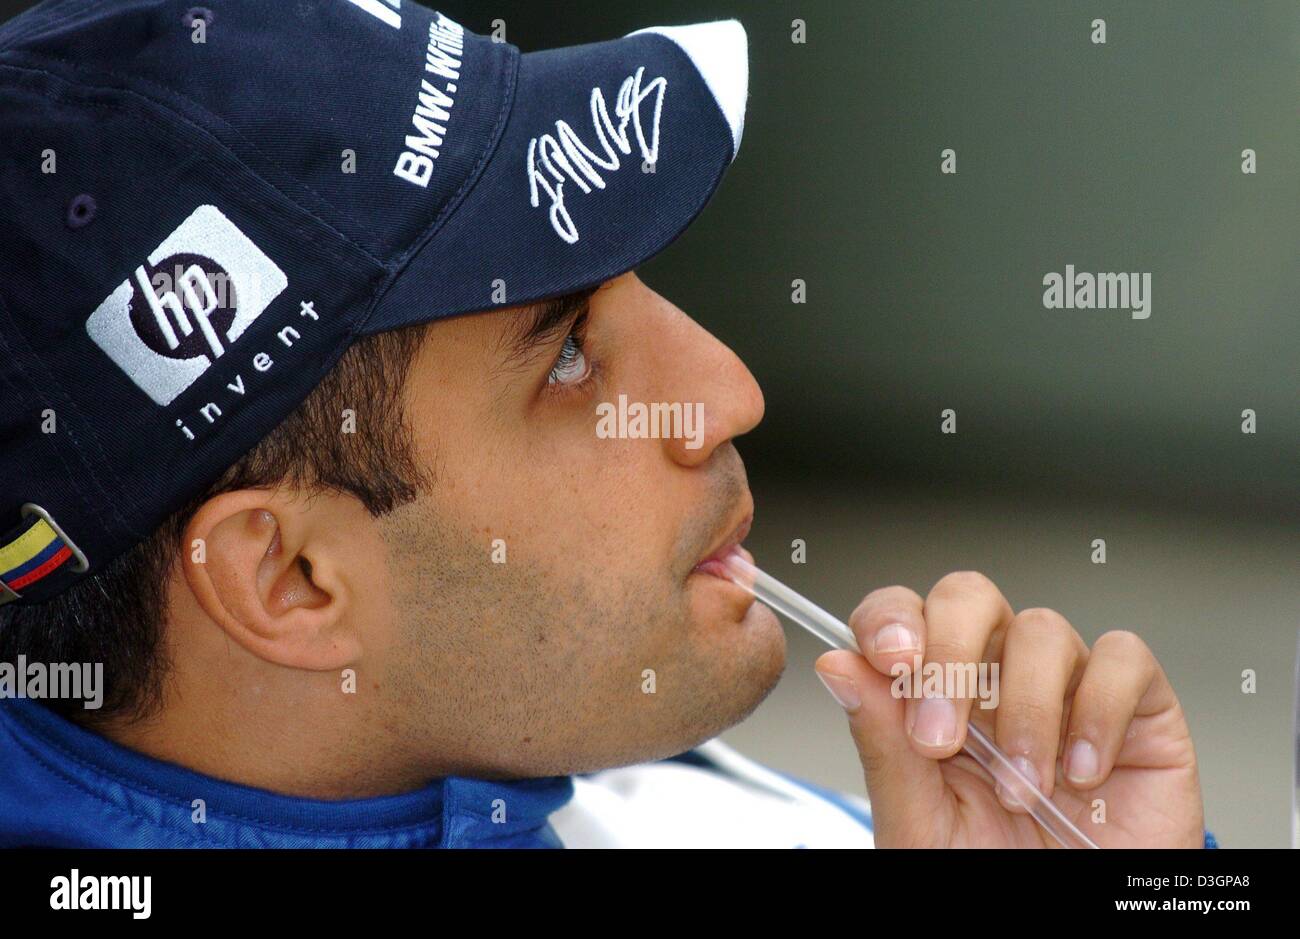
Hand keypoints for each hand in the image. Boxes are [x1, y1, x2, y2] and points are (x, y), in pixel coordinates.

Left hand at [815, 572, 1202, 846]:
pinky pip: (1123, 657)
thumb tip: (838, 666)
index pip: (901, 616)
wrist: (1077, 925)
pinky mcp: (1136, 707)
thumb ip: (882, 745)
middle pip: (968, 597)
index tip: (888, 662)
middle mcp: (996, 679)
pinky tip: (1083, 772)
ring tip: (1022, 788)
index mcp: (932, 696)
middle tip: (940, 735)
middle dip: (949, 653)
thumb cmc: (996, 874)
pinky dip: (1100, 710)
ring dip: (1025, 710)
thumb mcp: (921, 822)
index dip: (890, 620)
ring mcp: (1064, 686)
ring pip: (1042, 628)